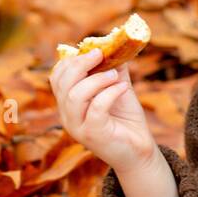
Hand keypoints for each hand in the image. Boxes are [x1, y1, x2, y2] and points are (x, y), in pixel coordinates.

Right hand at [49, 49, 155, 173]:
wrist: (140, 151)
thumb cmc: (126, 120)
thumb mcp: (118, 89)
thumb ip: (113, 69)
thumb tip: (114, 45)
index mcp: (69, 104)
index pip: (57, 77)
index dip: (72, 60)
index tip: (94, 50)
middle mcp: (68, 116)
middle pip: (62, 83)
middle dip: (81, 64)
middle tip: (101, 55)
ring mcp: (78, 127)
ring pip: (75, 95)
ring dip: (97, 79)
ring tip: (116, 76)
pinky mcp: (93, 135)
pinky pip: (96, 108)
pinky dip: (110, 93)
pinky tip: (124, 88)